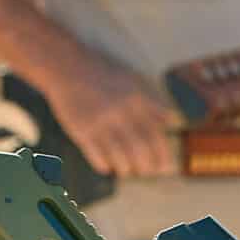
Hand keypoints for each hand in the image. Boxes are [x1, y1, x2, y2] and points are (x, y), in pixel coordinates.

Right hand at [38, 45, 176, 181]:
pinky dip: (105, 166)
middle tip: (146, 172)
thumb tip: (172, 121)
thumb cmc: (103, 75)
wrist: (67, 67)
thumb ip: (153, 102)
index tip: (166, 167)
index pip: (156, 134)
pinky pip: (97, 158)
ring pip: (120, 158)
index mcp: (136, 100)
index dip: (163, 155)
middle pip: (140, 150)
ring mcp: (99, 122)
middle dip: (146, 167)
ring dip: (126, 169)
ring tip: (127, 170)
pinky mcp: (80, 131)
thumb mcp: (133, 81)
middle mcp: (120, 112)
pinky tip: (107, 166)